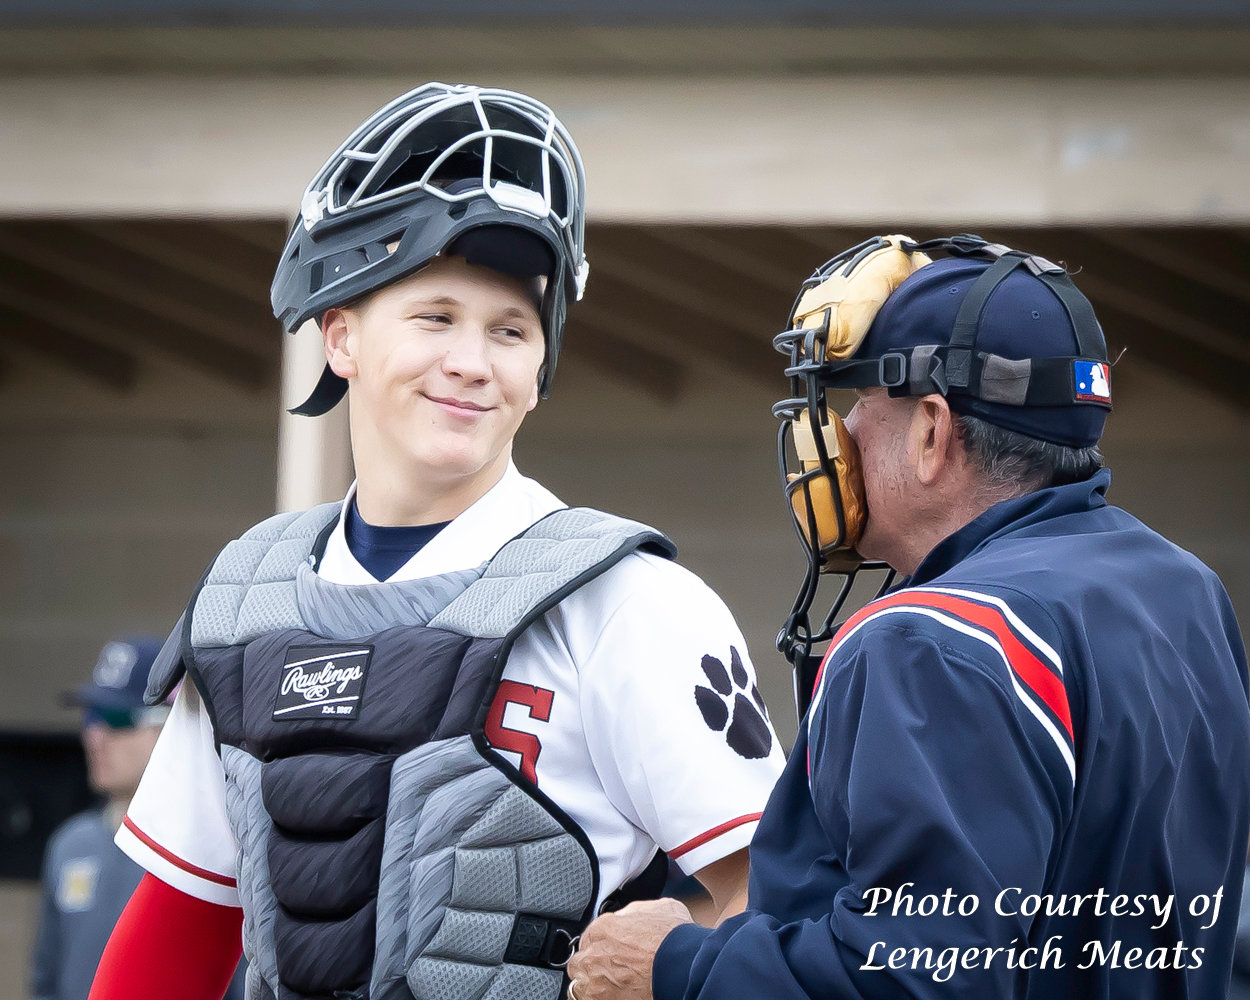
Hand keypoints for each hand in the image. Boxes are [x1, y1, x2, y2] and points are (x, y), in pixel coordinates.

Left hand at [566, 898, 692, 999]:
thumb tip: (627, 916)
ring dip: (593, 986)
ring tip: (612, 986)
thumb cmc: (675, 939)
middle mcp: (592, 956)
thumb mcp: (660, 908)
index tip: (614, 951)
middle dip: (594, 965)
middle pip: (581, 962)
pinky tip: (617, 995)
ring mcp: (594, 984)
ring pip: (580, 986)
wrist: (684, 969)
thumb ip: (634, 912)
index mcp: (601, 929)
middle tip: (614, 970)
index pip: (590, 937)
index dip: (604, 944)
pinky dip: (600, 998)